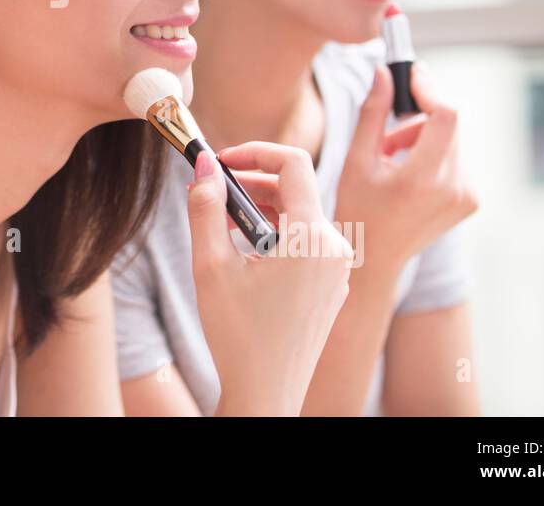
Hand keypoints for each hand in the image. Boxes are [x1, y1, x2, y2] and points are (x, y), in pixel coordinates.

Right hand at [186, 143, 352, 415]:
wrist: (266, 394)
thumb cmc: (238, 335)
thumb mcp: (210, 266)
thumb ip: (206, 208)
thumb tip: (205, 164)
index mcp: (312, 239)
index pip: (294, 163)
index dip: (255, 150)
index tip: (221, 159)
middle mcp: (335, 248)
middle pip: (297, 188)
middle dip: (252, 182)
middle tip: (211, 190)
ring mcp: (338, 268)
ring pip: (301, 214)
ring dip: (262, 208)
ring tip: (221, 223)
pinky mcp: (333, 284)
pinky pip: (307, 241)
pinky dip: (277, 233)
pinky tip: (245, 253)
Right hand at [332, 63, 477, 274]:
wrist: (376, 257)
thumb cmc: (358, 208)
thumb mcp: (356, 160)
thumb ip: (373, 114)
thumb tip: (384, 72)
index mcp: (421, 180)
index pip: (445, 116)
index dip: (430, 89)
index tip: (412, 75)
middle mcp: (452, 188)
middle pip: (448, 125)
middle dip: (419, 117)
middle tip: (388, 133)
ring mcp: (467, 196)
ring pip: (452, 140)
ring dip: (425, 137)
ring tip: (393, 158)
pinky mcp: (471, 199)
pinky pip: (456, 158)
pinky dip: (434, 155)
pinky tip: (410, 174)